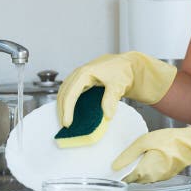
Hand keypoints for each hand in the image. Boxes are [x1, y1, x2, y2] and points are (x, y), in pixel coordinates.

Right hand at [57, 52, 176, 126]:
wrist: (128, 64)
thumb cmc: (123, 71)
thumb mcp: (117, 85)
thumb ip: (111, 100)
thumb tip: (107, 116)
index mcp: (84, 73)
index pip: (70, 94)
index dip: (67, 110)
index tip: (67, 124)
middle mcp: (79, 73)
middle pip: (63, 93)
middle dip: (62, 110)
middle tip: (65, 125)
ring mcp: (79, 75)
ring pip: (65, 91)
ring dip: (63, 105)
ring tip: (65, 120)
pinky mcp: (83, 79)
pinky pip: (70, 90)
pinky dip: (68, 100)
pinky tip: (70, 110)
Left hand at [112, 117, 190, 182]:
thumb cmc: (170, 140)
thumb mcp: (144, 142)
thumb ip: (127, 155)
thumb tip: (114, 166)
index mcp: (143, 172)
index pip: (124, 180)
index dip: (119, 174)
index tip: (116, 166)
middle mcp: (151, 179)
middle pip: (134, 178)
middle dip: (130, 169)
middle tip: (128, 156)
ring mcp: (161, 177)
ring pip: (145, 176)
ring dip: (141, 168)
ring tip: (141, 153)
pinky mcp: (168, 174)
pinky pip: (155, 173)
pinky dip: (151, 167)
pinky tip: (154, 154)